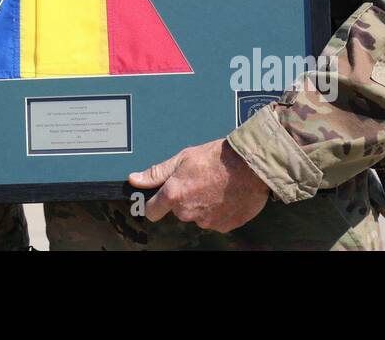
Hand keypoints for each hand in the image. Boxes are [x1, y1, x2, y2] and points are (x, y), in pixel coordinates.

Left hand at [129, 138, 270, 230]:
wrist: (250, 166)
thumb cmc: (216, 158)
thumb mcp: (182, 159)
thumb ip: (157, 173)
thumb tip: (134, 179)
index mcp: (174, 195)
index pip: (152, 211)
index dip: (154, 204)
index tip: (158, 199)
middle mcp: (187, 212)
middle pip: (178, 211)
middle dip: (184, 199)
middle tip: (198, 181)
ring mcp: (206, 222)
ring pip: (198, 216)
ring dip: (203, 205)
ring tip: (215, 186)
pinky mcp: (224, 226)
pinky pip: (216, 220)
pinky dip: (219, 211)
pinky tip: (225, 194)